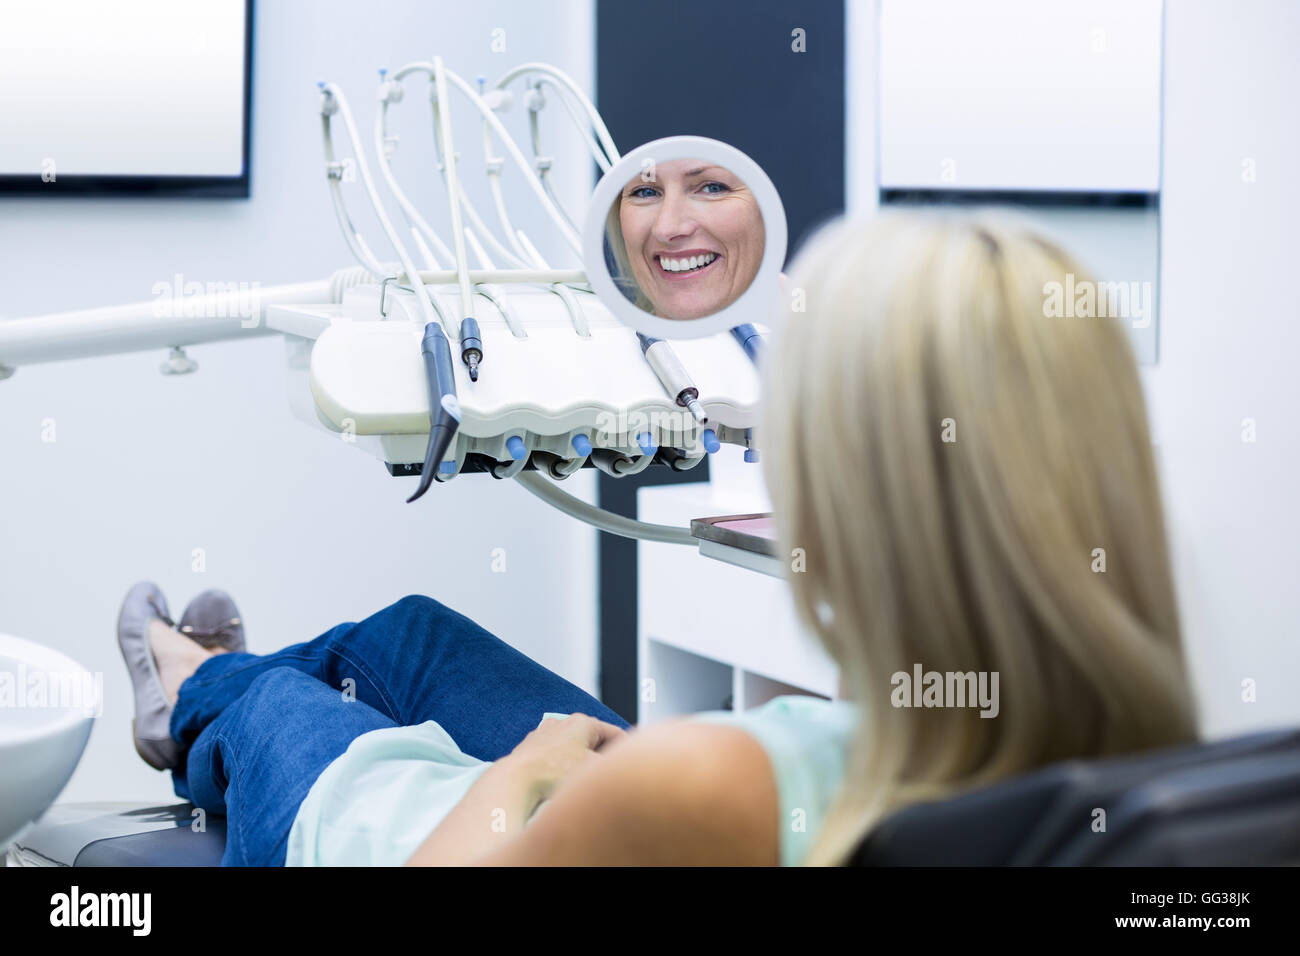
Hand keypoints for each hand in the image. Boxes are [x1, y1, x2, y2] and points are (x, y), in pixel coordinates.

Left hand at [500, 714, 627, 811]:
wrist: (515, 782)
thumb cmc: (553, 773)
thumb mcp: (596, 770)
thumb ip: (615, 765)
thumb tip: (624, 767)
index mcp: (583, 722)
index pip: (615, 734)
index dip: (627, 751)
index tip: (631, 765)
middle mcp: (563, 724)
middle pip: (594, 742)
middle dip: (602, 759)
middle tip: (606, 778)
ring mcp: (545, 735)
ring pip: (574, 751)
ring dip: (582, 765)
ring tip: (583, 784)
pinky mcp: (531, 751)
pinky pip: (556, 759)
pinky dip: (563, 769)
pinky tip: (562, 785)